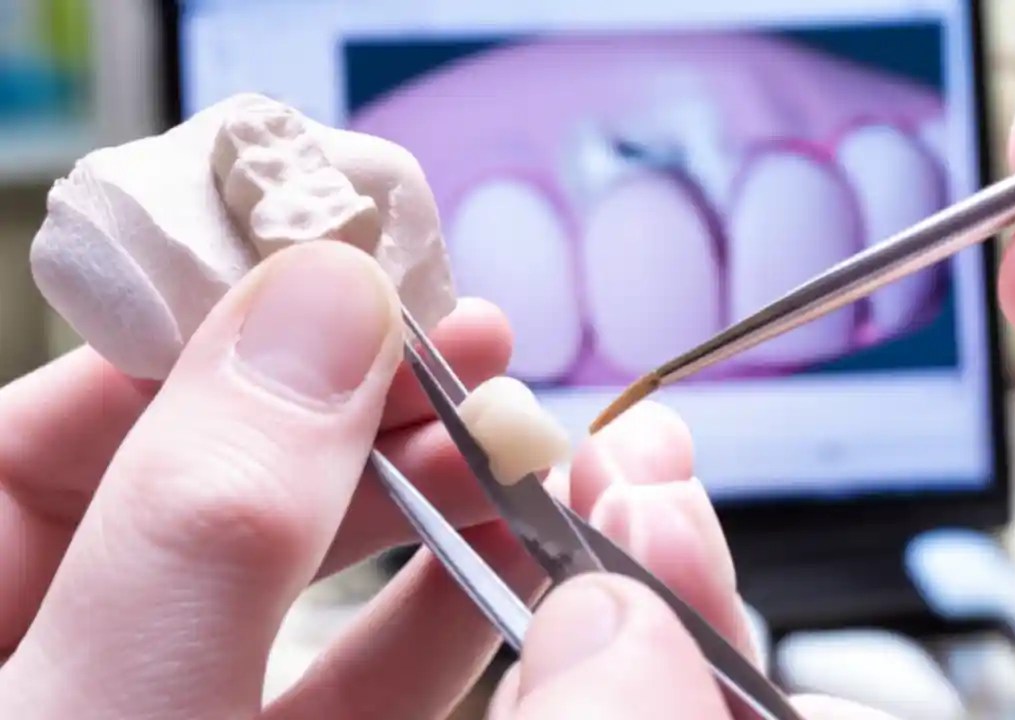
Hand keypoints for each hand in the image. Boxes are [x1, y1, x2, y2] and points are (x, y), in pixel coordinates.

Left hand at [0, 240, 787, 718]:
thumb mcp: (102, 709)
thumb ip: (205, 522)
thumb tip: (314, 304)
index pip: (54, 431)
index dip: (205, 338)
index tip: (342, 278)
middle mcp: (68, 665)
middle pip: (203, 493)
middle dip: (352, 417)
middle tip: (469, 355)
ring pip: (296, 591)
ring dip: (423, 508)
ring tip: (524, 441)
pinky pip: (352, 686)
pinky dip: (438, 621)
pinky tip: (509, 566)